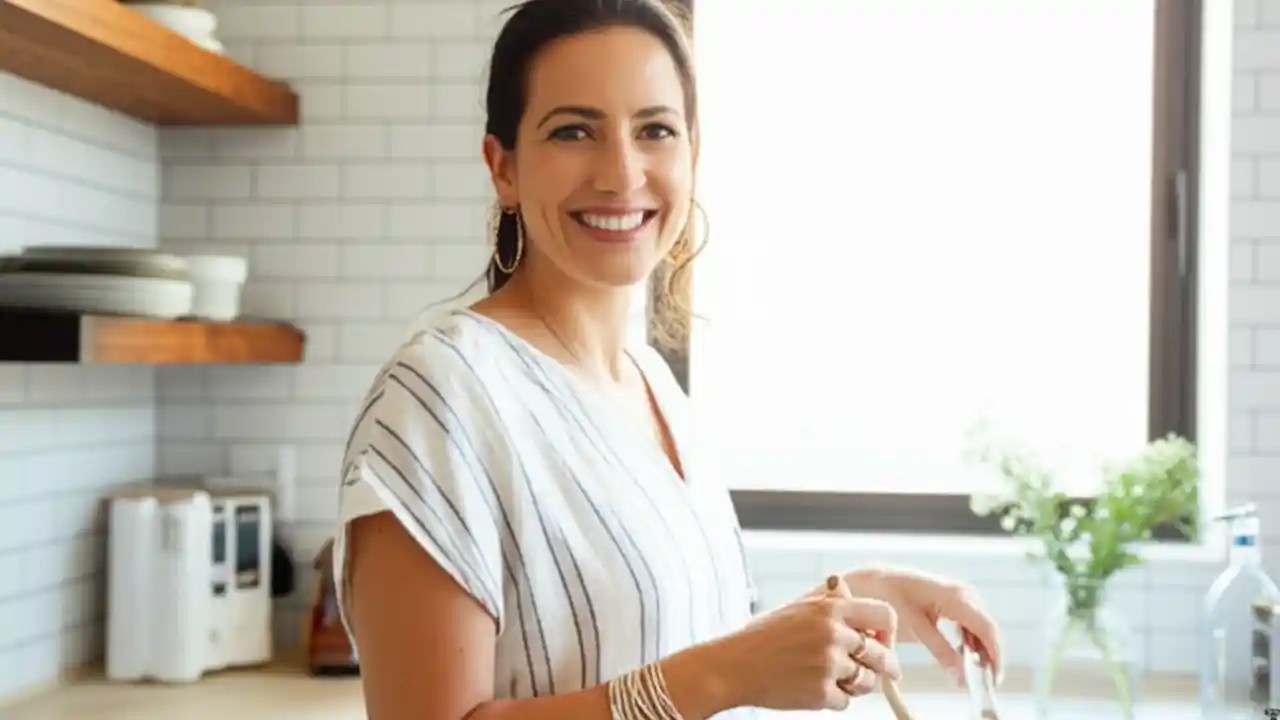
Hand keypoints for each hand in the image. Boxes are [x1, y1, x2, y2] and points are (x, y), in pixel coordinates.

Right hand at [705, 582, 902, 712]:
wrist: (734, 666)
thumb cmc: (764, 636)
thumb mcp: (798, 608)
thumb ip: (829, 601)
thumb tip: (850, 591)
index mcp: (830, 609)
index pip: (883, 615)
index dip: (888, 631)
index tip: (884, 641)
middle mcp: (834, 634)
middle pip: (882, 654)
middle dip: (887, 666)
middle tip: (889, 672)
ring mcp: (828, 665)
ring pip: (867, 681)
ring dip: (858, 684)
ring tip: (836, 679)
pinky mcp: (821, 693)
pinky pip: (845, 701)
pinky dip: (834, 699)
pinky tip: (813, 688)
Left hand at [843, 565, 1002, 687]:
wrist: (876, 579)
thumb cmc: (892, 598)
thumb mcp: (915, 628)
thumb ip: (941, 651)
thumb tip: (962, 678)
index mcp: (956, 597)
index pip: (987, 630)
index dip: (995, 657)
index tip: (994, 680)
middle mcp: (964, 592)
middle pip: (988, 630)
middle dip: (989, 657)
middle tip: (984, 684)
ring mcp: (961, 594)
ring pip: (981, 627)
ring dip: (981, 651)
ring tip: (975, 675)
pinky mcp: (955, 599)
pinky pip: (971, 622)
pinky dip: (971, 641)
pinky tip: (965, 657)